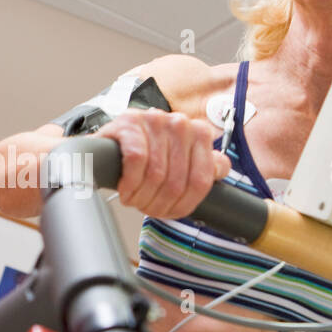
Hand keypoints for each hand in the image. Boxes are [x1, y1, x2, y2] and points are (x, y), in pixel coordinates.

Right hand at [98, 108, 229, 217]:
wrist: (110, 143)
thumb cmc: (148, 154)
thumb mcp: (181, 159)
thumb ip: (205, 165)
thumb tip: (220, 169)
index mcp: (200, 133)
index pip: (201, 182)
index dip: (183, 205)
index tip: (169, 211)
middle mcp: (181, 123)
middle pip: (176, 183)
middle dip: (158, 204)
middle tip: (145, 207)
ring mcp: (155, 120)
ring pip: (156, 174)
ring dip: (141, 196)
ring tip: (133, 199)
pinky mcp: (130, 122)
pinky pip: (136, 160)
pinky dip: (130, 181)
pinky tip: (125, 187)